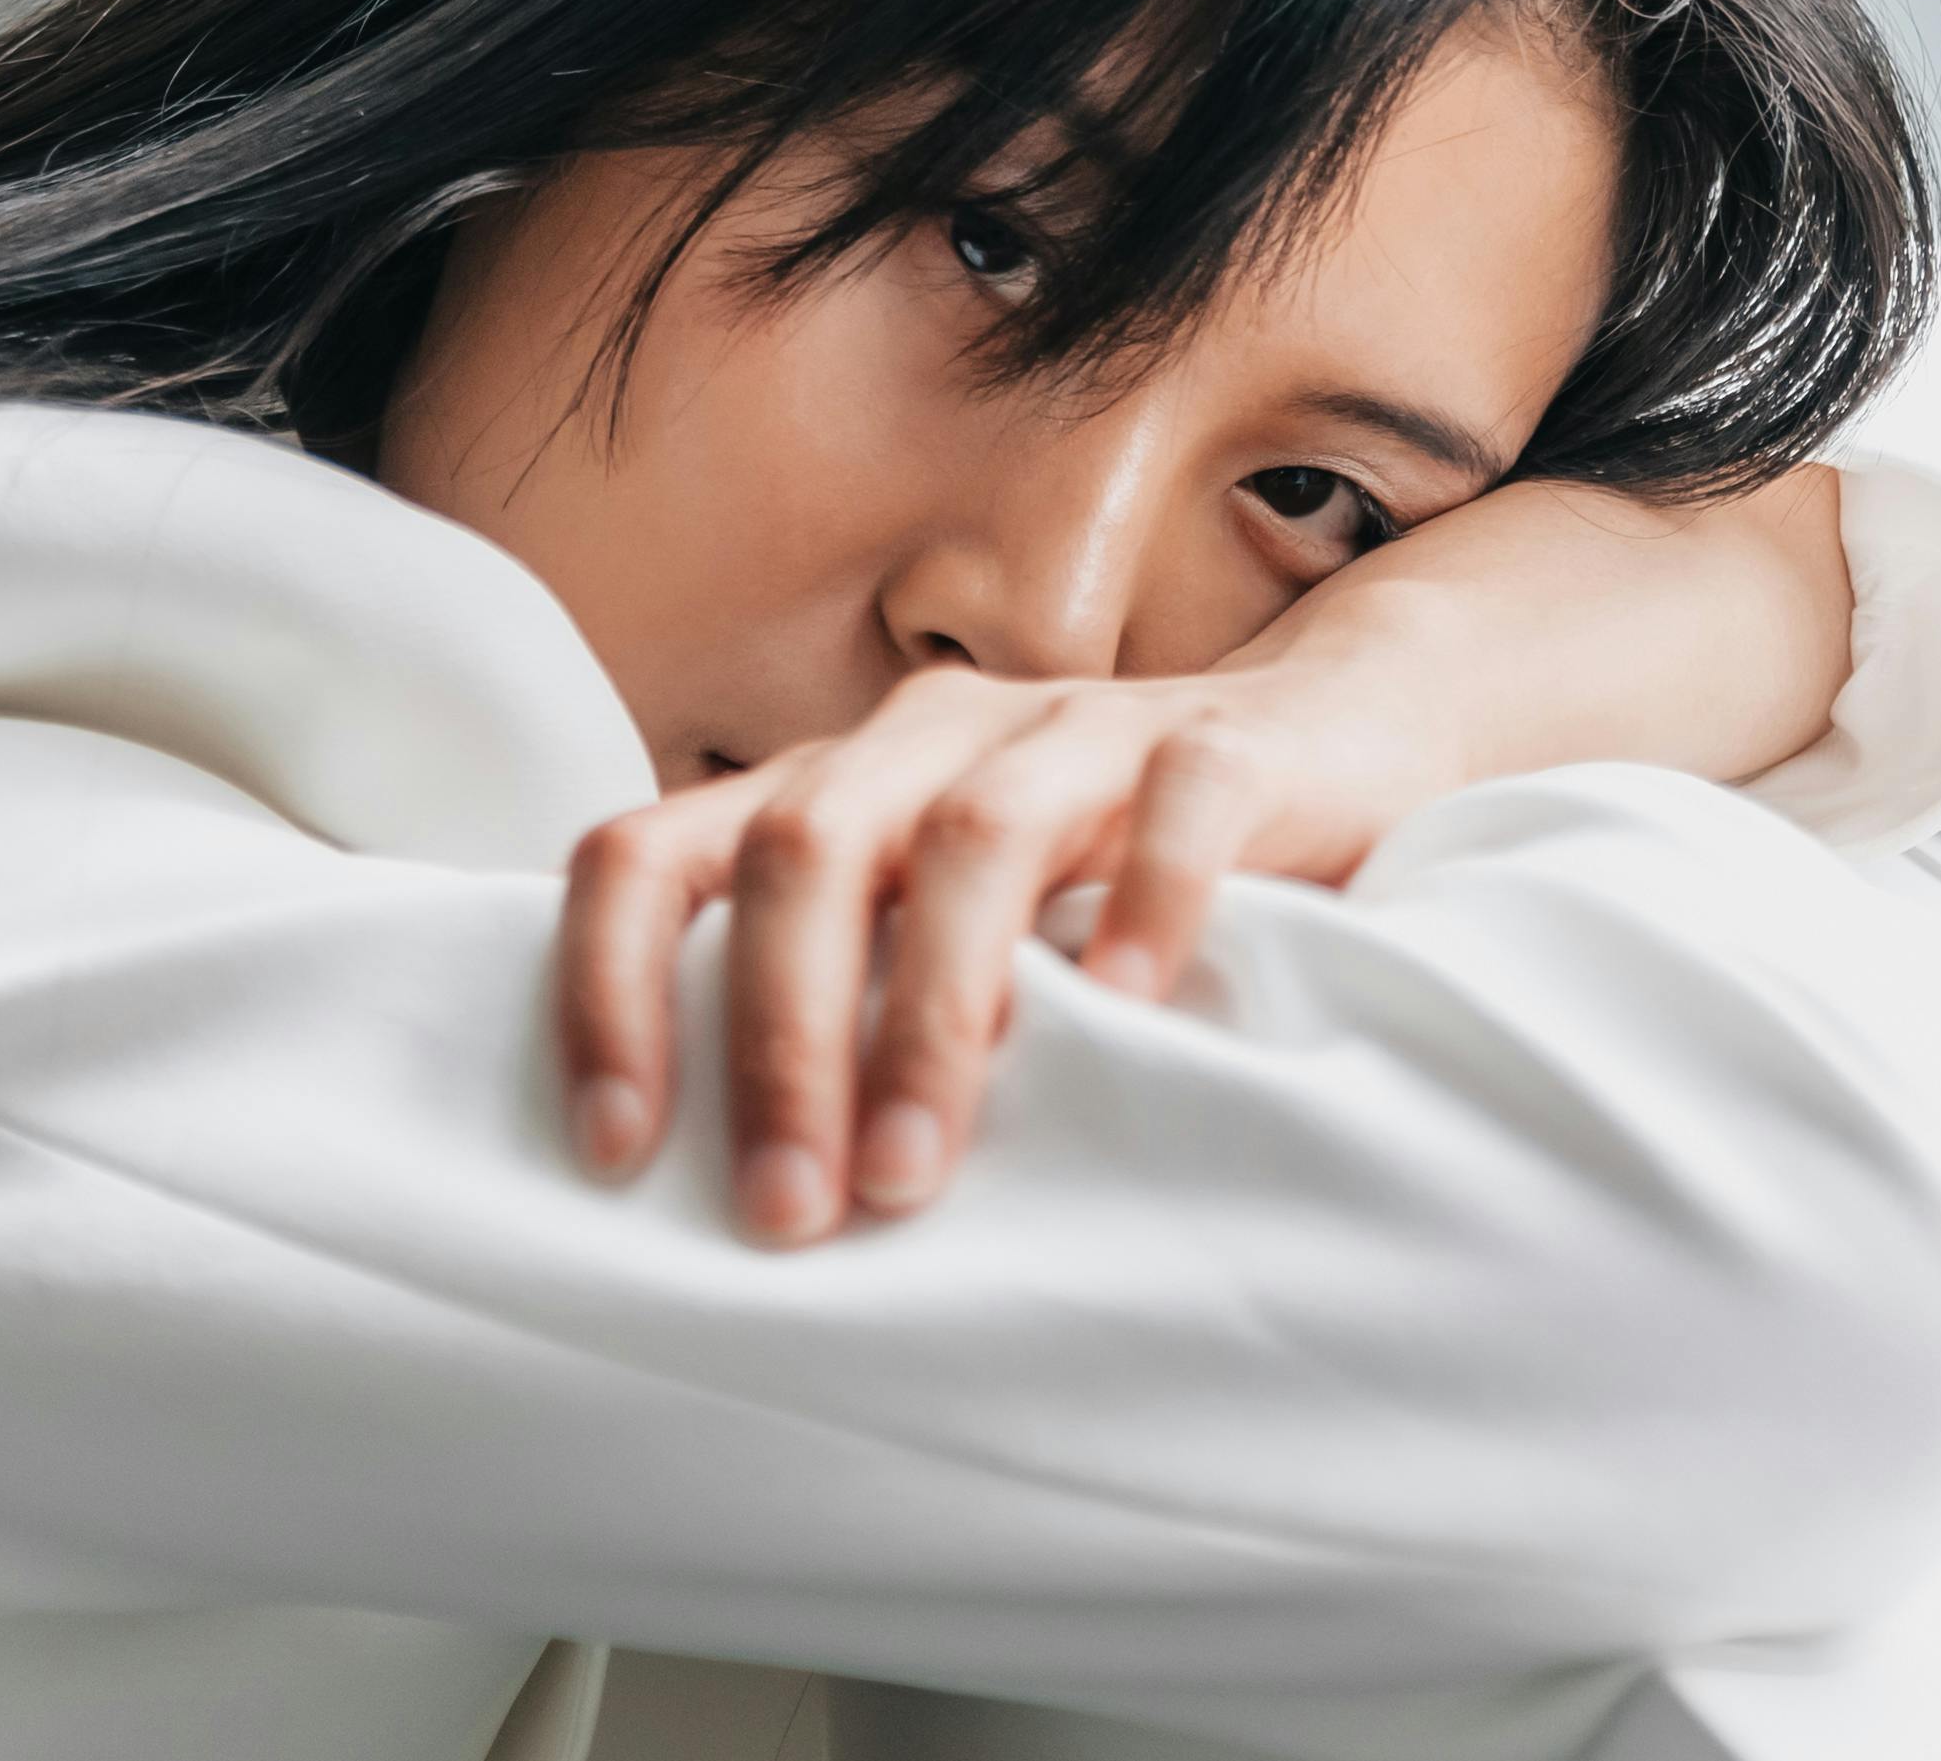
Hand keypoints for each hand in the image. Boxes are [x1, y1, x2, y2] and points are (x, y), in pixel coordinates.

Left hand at [550, 464, 1849, 1245]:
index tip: (616, 1153)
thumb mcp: (938, 934)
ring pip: (971, 835)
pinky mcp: (1225, 739)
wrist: (1332, 730)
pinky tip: (1131, 1017)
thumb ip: (838, 1009)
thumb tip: (707, 1197)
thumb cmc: (1101, 875)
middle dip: (778, 1040)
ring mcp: (1079, 727)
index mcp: (831, 786)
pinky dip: (1143, 905)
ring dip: (929, 1012)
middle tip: (788, 1214)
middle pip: (801, 848)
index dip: (608, 990)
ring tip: (914, 1168)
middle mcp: (929, 739)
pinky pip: (1176, 803)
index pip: (652, 851)